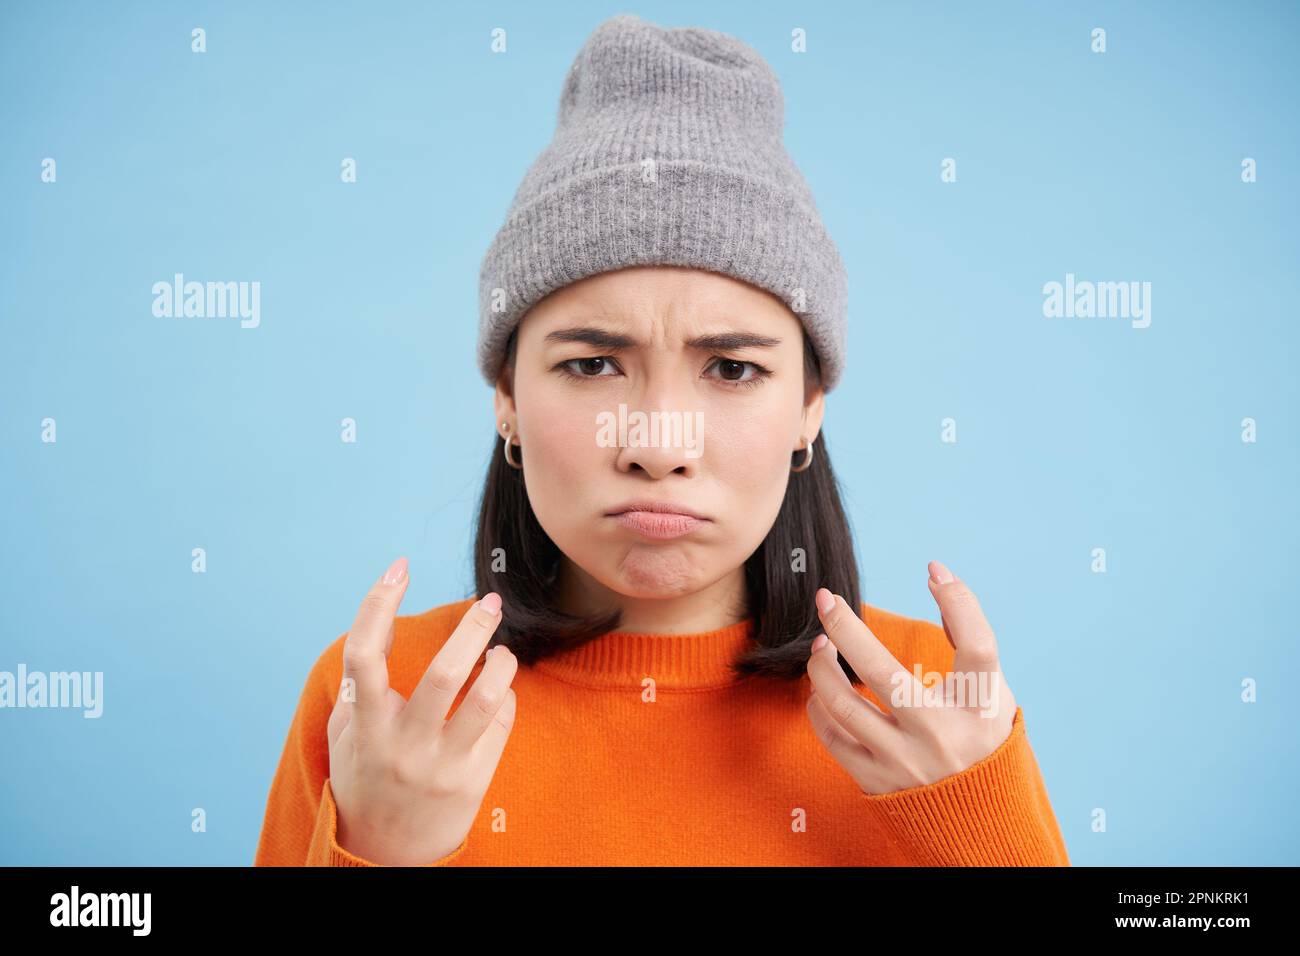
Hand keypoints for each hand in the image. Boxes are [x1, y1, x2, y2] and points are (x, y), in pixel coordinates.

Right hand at [327, 557, 517, 864]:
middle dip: (473, 627)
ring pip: (487, 699)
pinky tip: (497, 694)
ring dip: (502, 663)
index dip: (379, 604)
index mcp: (364, 725)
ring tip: (501, 650)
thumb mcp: (348, 728)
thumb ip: (363, 678)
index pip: (366, 654)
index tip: (400, 567)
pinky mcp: (473, 781)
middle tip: (490, 601)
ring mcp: (442, 765)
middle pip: (447, 673)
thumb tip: (384, 615)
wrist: (384, 853)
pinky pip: (501, 724)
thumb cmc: (365, 774)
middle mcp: (403, 744)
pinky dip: (504, 698)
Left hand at [805, 560, 1016, 793]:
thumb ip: (969, 643)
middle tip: (826, 599)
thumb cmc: (981, 739)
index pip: (978, 647)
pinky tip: (822, 687)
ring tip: (820, 645)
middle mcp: (943, 736)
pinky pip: (832, 737)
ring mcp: (906, 762)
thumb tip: (939, 582)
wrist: (978, 821)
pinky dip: (820, 706)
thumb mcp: (992, 695)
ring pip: (845, 706)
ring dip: (822, 667)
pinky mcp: (877, 781)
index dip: (959, 602)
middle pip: (884, 673)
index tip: (933, 571)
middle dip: (846, 628)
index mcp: (983, 711)